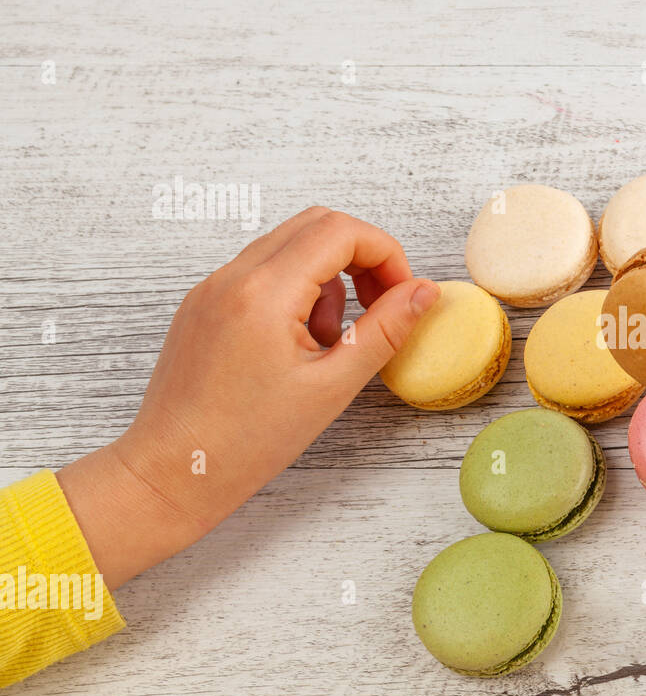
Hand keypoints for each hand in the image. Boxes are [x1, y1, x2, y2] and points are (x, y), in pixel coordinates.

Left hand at [59, 208, 438, 587]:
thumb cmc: (245, 442)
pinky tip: (301, 343)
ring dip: (330, 277)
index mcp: (264, 293)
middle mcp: (233, 277)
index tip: (401, 297)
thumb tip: (424, 292)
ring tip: (333, 340)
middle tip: (380, 307)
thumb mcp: (332, 387)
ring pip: (290, 244)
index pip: (341, 232)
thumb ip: (385, 331)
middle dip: (362, 258)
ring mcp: (212, 286)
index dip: (386, 255)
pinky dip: (297, 290)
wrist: (172, 471)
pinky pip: (262, 270)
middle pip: (317, 224)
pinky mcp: (204, 303)